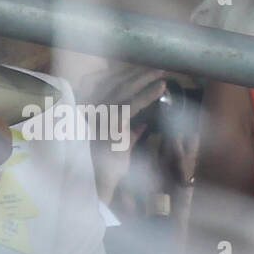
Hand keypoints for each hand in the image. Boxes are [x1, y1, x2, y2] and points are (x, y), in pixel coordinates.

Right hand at [78, 64, 168, 205]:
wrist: (99, 186)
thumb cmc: (108, 170)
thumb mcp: (119, 148)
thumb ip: (129, 134)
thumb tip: (141, 125)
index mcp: (92, 115)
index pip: (106, 87)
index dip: (123, 76)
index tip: (140, 71)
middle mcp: (92, 111)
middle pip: (114, 83)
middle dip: (136, 74)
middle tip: (157, 67)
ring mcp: (99, 116)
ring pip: (124, 90)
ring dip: (144, 79)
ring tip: (161, 72)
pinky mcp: (111, 124)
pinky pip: (132, 104)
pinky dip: (148, 94)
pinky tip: (161, 87)